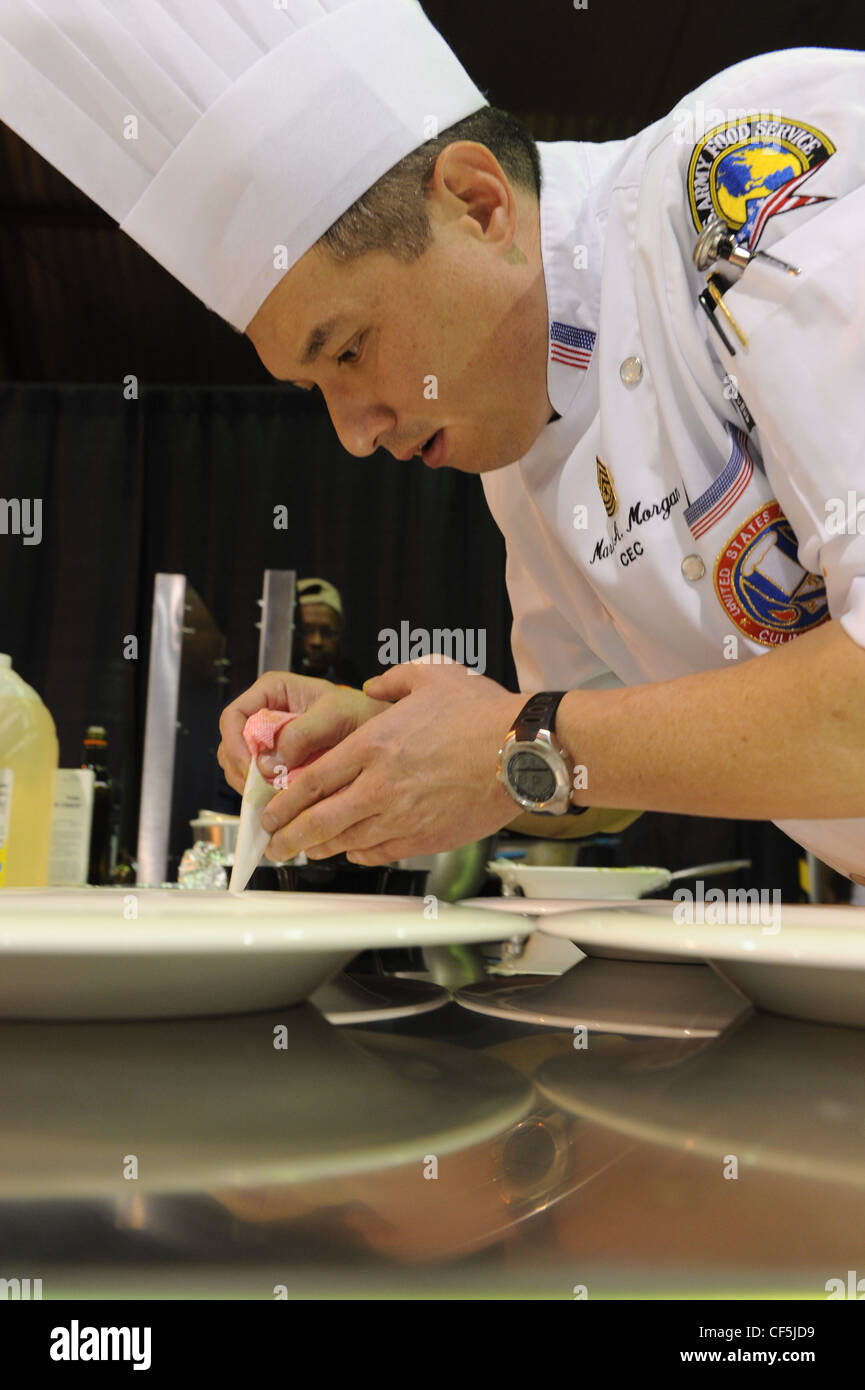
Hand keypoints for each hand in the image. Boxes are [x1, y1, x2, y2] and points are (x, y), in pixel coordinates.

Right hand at [217, 672, 390, 792]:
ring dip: (252, 787)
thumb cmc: (361, 714)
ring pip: (242, 768)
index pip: (233, 716)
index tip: (251, 770)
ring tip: (274, 800)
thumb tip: (266, 765)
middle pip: (232, 746)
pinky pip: (259, 783)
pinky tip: (281, 803)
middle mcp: (264, 715)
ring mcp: (270, 742)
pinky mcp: (278, 765)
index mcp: (271, 691)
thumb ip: (301, 734)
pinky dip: (265, 796)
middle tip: (261, 793)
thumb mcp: (334, 715)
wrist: (381, 736)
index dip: (235, 745)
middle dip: (242, 771)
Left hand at [257, 659, 525, 864]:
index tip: (270, 810)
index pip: (311, 781)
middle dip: (287, 835)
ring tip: (303, 850)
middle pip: (317, 820)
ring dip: (317, 848)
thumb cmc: (481, 715)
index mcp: (372, 746)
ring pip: (344, 841)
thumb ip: (392, 680)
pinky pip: (378, 852)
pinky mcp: (424, 838)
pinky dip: (358, 854)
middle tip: (272, 842)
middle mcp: (379, 786)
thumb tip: (374, 686)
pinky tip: (351, 851)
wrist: (521, 752)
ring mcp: (401, 817)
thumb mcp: (430, 677)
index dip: (284, 800)